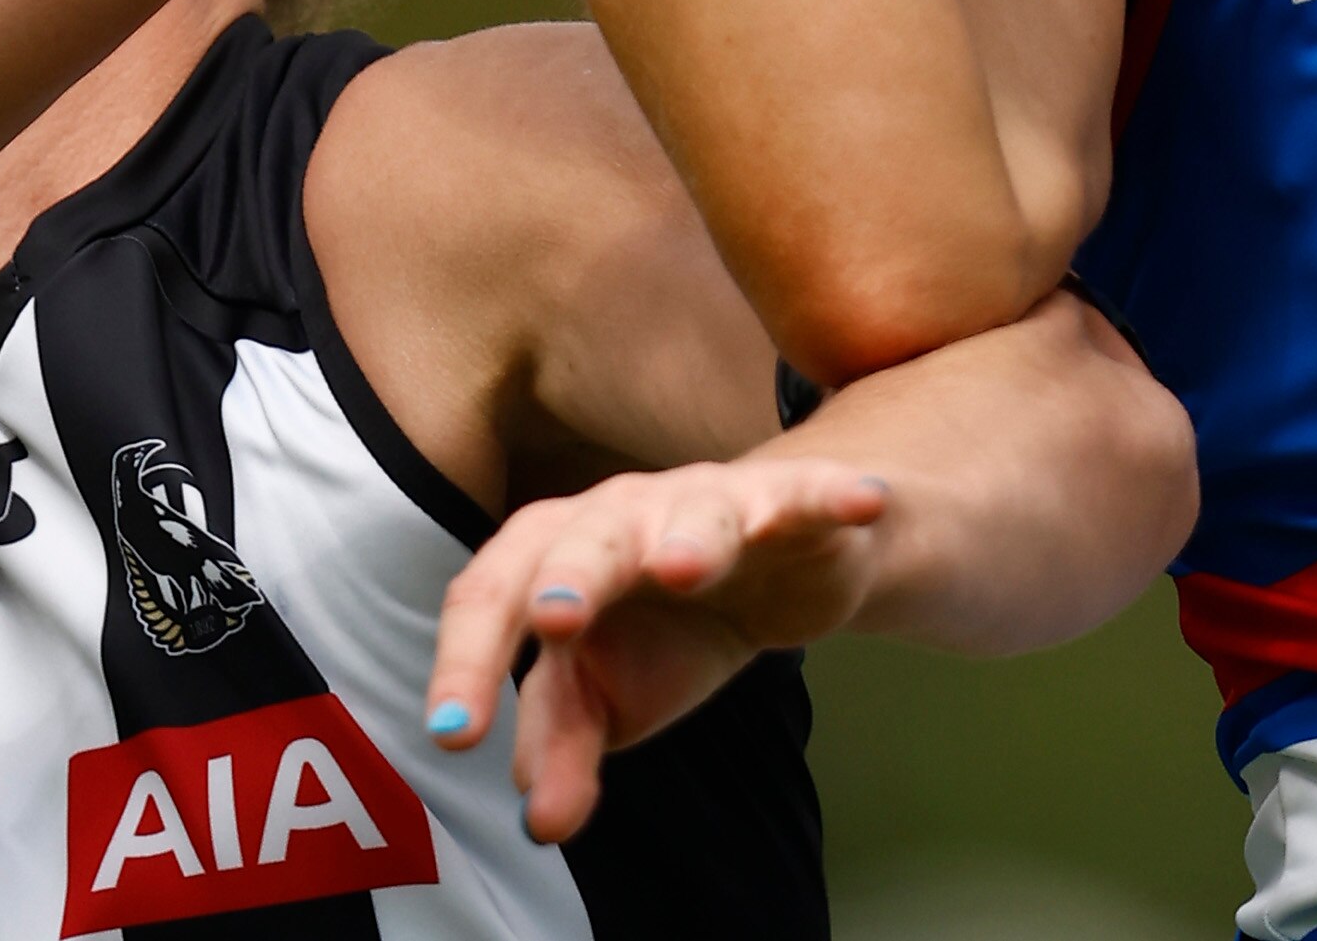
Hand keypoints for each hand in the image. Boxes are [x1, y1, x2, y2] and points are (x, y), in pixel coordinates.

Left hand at [425, 456, 895, 843]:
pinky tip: (861, 502)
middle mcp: (625, 515)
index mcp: (555, 556)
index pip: (493, 596)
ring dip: (689, 537)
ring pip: (698, 513)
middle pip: (586, 538)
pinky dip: (835, 496)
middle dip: (569, 577)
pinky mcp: (795, 506)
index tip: (455, 736)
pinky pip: (813, 496)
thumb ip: (564, 746)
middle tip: (552, 623)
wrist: (772, 572)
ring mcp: (712, 502)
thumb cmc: (667, 632)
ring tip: (682, 569)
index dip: (468, 662)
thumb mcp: (612, 697)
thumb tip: (541, 821)